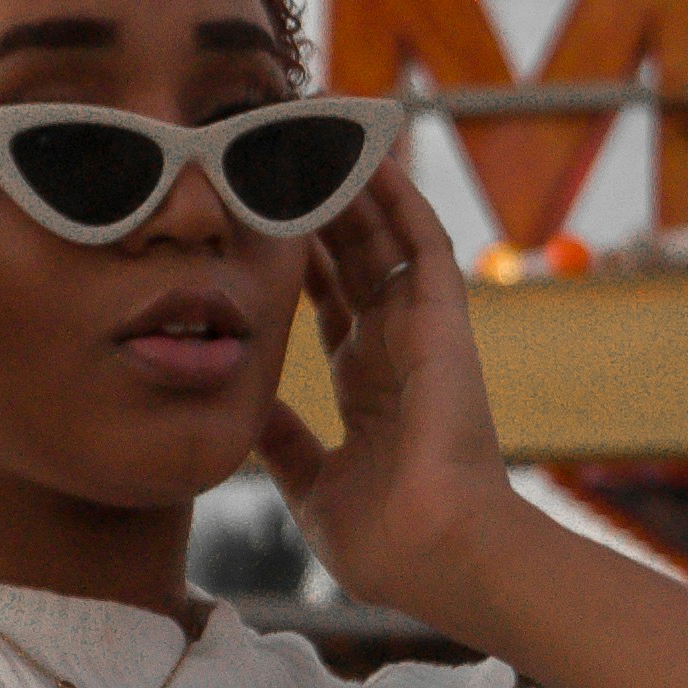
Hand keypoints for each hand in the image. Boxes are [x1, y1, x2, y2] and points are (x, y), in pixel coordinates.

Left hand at [252, 159, 517, 620]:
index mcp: (366, 388)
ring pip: (382, 239)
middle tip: (277, 151)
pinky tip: (370, 156)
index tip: (257, 218)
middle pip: (351, 258)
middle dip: (317, 205)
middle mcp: (394, 350)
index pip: (327, 304)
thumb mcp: (311, 486)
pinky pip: (421, 243)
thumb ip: (283, 442)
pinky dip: (398, 199)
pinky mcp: (444, 323)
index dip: (296, 260)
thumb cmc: (387, 544)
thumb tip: (244, 408)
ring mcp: (421, 333)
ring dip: (353, 186)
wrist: (438, 556)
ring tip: (315, 130)